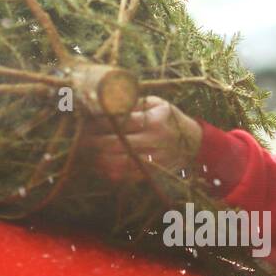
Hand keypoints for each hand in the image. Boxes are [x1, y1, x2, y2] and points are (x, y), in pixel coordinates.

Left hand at [81, 95, 202, 182]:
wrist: (194, 143)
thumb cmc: (170, 119)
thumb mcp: (158, 104)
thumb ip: (135, 103)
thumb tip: (107, 100)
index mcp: (153, 119)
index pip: (120, 121)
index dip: (99, 122)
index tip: (86, 121)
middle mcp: (154, 140)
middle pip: (116, 142)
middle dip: (95, 141)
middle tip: (81, 138)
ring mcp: (154, 159)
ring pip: (119, 161)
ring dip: (99, 158)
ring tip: (88, 152)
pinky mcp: (153, 173)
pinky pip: (127, 175)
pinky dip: (111, 172)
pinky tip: (101, 165)